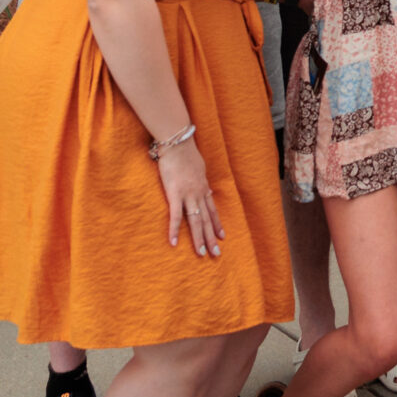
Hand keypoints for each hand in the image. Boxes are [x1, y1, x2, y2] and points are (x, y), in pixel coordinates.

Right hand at [156, 140, 223, 255]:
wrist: (178, 143)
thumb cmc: (185, 152)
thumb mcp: (199, 167)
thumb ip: (201, 179)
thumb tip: (205, 187)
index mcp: (203, 188)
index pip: (212, 210)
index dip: (217, 224)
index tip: (222, 237)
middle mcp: (199, 194)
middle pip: (206, 220)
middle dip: (211, 238)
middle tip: (217, 254)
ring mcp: (188, 195)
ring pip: (195, 221)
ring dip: (199, 238)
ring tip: (202, 253)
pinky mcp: (174, 194)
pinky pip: (175, 216)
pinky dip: (174, 230)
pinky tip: (174, 243)